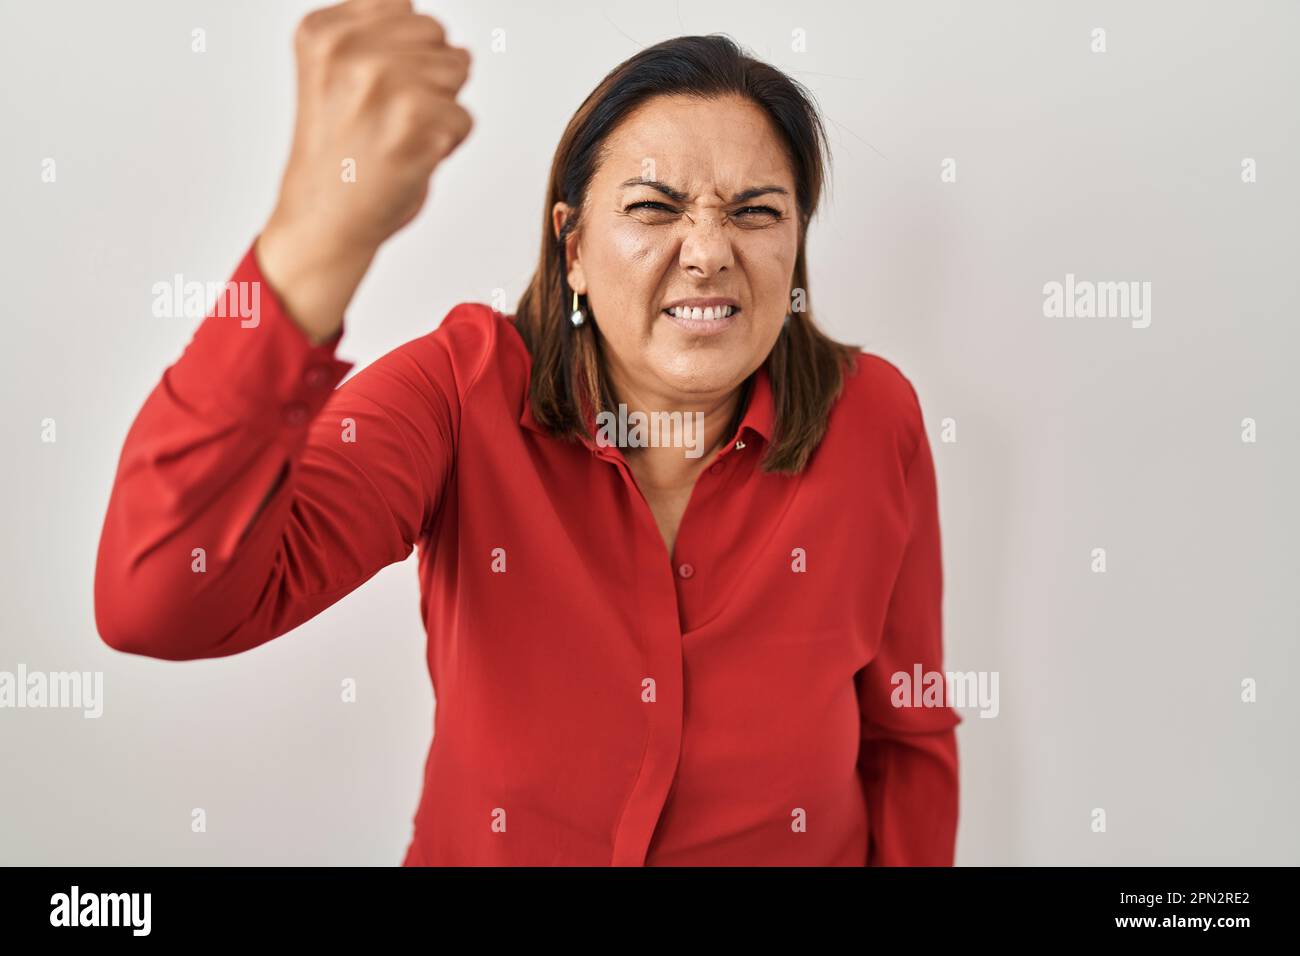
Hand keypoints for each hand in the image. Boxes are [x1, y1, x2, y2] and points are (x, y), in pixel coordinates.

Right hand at [256, 0, 473, 342]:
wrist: (325, 222)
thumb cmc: (339, 154)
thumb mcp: (335, 71)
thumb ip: (374, 32)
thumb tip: (431, 20)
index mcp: (324, 31)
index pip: (404, 6)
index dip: (403, 52)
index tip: (373, 89)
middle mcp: (351, 51)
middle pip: (436, 35)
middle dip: (426, 75)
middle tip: (386, 117)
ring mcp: (384, 84)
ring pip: (458, 70)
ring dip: (440, 107)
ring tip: (397, 134)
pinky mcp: (418, 121)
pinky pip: (465, 118)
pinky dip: (448, 144)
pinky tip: (409, 157)